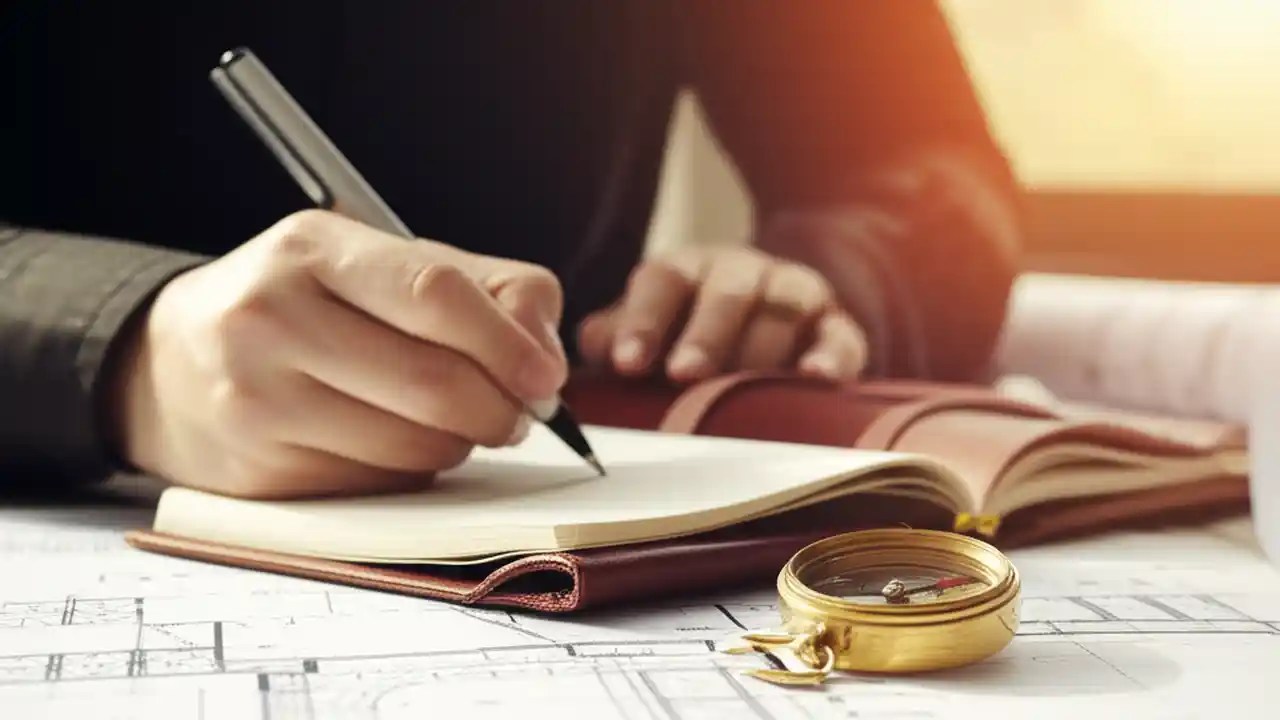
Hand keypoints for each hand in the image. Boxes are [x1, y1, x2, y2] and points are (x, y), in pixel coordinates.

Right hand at [109, 210, 566, 498]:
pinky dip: (415, 472)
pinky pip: (383, 486)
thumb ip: (486, 289)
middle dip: (500, 409)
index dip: (508, 344)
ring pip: (416, 447)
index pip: (435, 293)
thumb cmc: (308, 306)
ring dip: (462, 444)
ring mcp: (257, 401)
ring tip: (454, 422)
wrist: (173, 365)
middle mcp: (271, 318)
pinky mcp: (261, 474)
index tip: (546, 378)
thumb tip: (545, 354)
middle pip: (433, 383)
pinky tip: (396, 443)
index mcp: (312, 249)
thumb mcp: (385, 265)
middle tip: (518, 414)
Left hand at [576, 246, 866, 383]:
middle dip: (704, 333)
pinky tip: (814, 377)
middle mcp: (743, 273)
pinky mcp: (837, 327)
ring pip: (783, 307)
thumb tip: (590, 345)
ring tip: (742, 384)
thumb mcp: (651, 328)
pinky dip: (830, 356)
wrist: (773, 312)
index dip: (643, 319)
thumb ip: (618, 337)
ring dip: (761, 346)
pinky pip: (840, 337)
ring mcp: (794, 295)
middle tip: (683, 373)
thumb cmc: (693, 332)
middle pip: (726, 292)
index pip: (663, 281)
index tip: (627, 363)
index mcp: (689, 271)